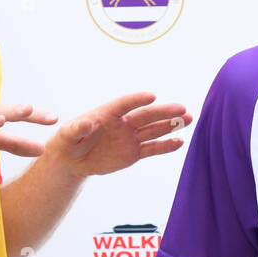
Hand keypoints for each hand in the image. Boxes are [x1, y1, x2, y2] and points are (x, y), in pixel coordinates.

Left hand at [50, 92, 190, 177]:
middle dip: (164, 112)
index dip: (137, 100)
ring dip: (171, 125)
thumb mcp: (67, 135)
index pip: (125, 104)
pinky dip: (165, 146)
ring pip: (153, 129)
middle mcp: (122, 122)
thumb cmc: (68, 142)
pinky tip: (180, 142)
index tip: (152, 96)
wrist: (72, 160)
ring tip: (189, 119)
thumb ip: (77, 129)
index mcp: (107, 113)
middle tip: (182, 108)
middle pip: (146, 115)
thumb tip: (86, 122)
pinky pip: (152, 148)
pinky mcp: (134, 152)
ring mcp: (130, 137)